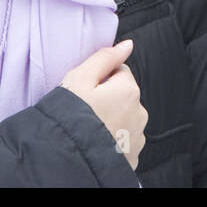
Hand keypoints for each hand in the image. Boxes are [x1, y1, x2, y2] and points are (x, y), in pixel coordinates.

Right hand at [59, 39, 147, 169]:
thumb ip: (104, 58)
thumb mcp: (80, 79)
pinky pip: (123, 141)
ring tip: (89, 129)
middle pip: (123, 96)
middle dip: (107, 100)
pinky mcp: (132, 158)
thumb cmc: (70, 118)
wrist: (67, 161)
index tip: (86, 90)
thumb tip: (127, 45)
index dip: (100, 78)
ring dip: (111, 121)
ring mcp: (137, 138)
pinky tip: (95, 143)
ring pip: (124, 119)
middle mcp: (139, 113)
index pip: (120, 72)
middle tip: (84, 110)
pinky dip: (112, 141)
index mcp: (129, 90)